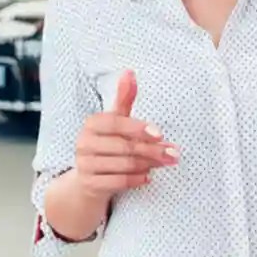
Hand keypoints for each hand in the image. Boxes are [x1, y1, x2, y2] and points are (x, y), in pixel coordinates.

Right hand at [74, 71, 177, 199]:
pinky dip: (136, 180)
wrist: (87, 179)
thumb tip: (130, 72)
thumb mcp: (115, 120)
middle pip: (124, 146)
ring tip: (163, 163)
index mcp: (91, 124)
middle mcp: (83, 143)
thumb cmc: (107, 144)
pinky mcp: (89, 184)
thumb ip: (124, 98)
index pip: (115, 123)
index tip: (160, 134)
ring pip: (123, 165)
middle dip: (152, 150)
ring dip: (148, 165)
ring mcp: (85, 165)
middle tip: (173, 153)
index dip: (138, 128)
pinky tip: (147, 177)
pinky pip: (118, 182)